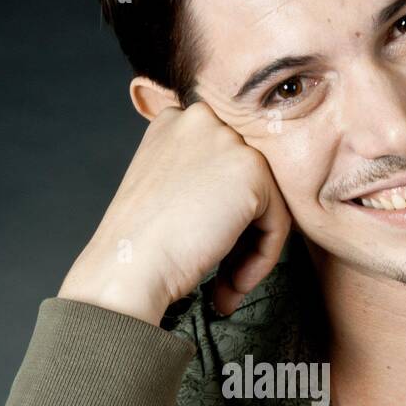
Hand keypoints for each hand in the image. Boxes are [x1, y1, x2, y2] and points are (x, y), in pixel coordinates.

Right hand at [57, 100, 291, 322]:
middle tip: (222, 277)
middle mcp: (201, 119)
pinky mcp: (252, 170)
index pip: (221, 167)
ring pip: (266, 204)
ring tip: (226, 286)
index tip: (205, 248)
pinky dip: (262, 259)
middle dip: (239, 235)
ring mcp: (228, 140)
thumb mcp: (161, 190)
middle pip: (246, 183)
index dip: (220, 215)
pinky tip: (232, 282)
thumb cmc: (137, 245)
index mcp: (174, 121)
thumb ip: (198, 179)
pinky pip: (277, 222)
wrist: (128, 267)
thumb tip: (237, 200)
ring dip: (250, 252)